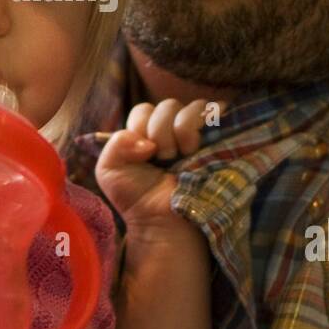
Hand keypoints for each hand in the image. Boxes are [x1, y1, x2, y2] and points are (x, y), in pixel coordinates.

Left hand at [94, 98, 211, 232]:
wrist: (162, 223)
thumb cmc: (136, 198)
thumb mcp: (109, 169)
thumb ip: (115, 143)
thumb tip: (147, 141)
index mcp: (148, 132)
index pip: (145, 109)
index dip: (141, 127)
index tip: (143, 154)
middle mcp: (174, 130)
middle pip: (168, 106)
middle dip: (160, 132)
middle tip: (162, 159)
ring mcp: (198, 134)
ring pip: (191, 108)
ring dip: (181, 130)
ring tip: (180, 156)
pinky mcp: (219, 139)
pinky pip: (214, 111)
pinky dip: (200, 123)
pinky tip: (193, 147)